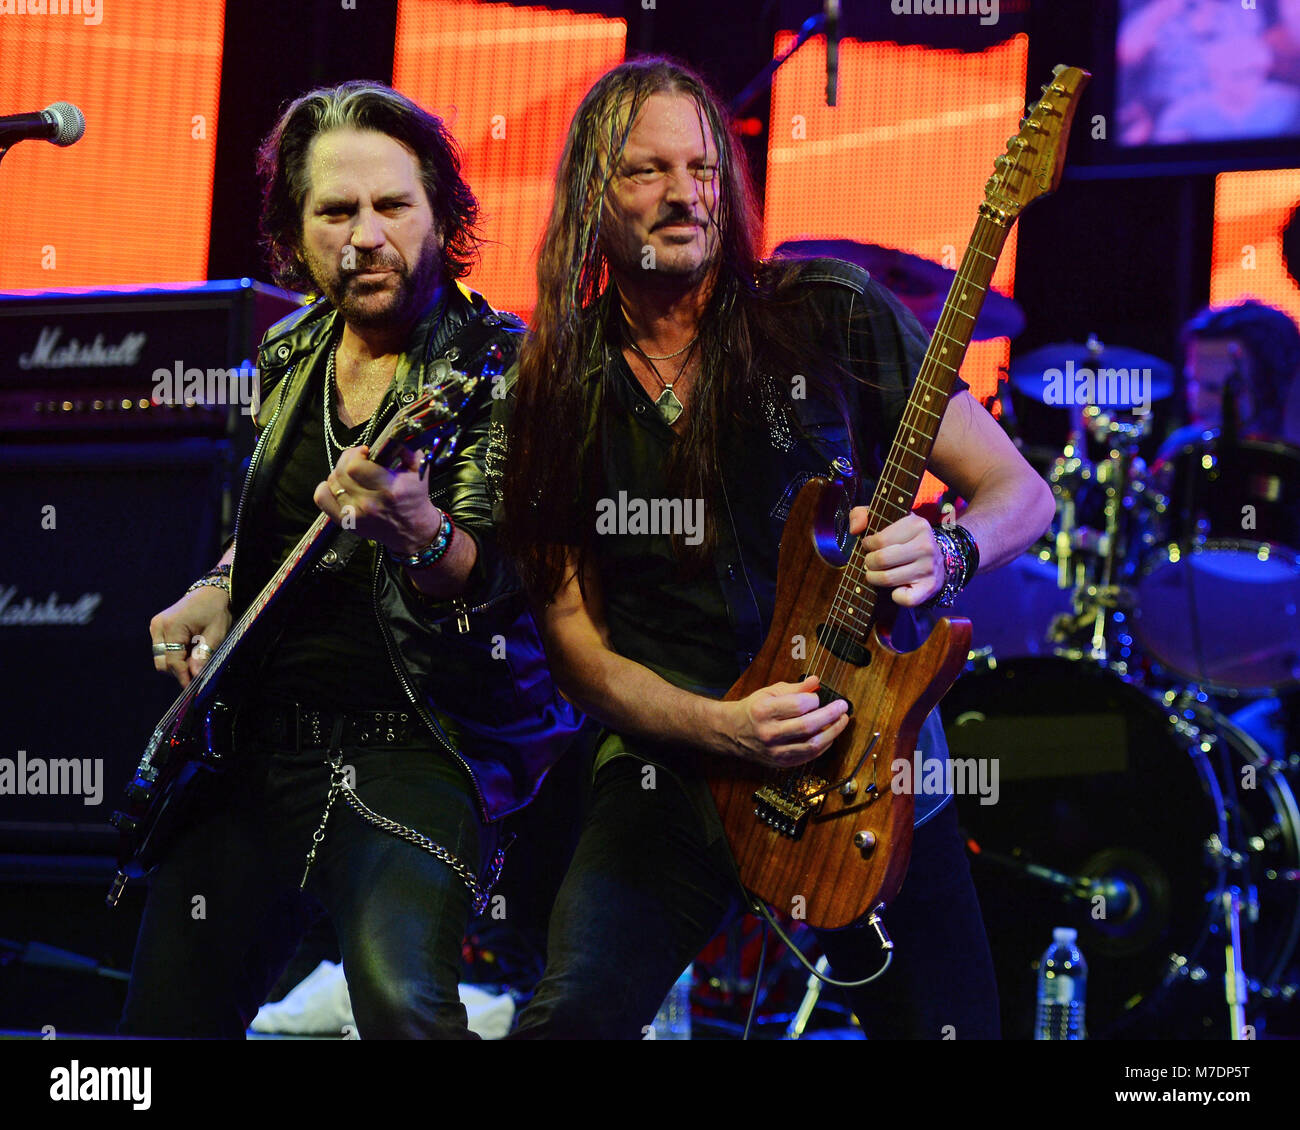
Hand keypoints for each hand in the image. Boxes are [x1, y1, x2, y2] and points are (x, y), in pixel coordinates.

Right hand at [149, 586, 231, 687]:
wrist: (210, 592)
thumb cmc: (215, 610)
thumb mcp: (215, 634)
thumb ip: (203, 655)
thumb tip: (195, 676)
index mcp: (171, 626)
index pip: (173, 661)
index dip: (183, 676)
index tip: (193, 689)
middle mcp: (158, 627)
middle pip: (163, 662)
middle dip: (179, 671)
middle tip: (198, 673)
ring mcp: (156, 627)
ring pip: (161, 658)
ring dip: (177, 663)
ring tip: (196, 658)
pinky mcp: (158, 628)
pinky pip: (163, 650)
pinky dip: (176, 655)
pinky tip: (190, 650)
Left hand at [314, 444, 440, 554]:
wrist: (413, 531)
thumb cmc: (415, 498)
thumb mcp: (419, 470)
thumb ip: (406, 448)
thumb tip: (391, 434)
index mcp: (389, 489)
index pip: (355, 466)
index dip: (356, 454)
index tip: (365, 453)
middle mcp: (370, 504)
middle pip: (340, 472)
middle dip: (347, 459)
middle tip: (358, 460)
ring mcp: (356, 515)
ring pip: (331, 482)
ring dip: (339, 473)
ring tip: (352, 474)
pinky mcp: (346, 523)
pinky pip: (322, 498)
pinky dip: (326, 487)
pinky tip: (338, 485)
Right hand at [722, 675, 849, 767]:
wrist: (734, 732)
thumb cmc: (753, 710)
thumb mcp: (770, 692)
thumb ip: (795, 688)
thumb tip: (816, 682)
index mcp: (763, 711)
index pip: (798, 705)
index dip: (813, 699)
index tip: (816, 697)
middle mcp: (769, 732)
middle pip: (808, 726)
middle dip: (831, 715)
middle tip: (843, 707)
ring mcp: (776, 751)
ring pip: (812, 745)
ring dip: (833, 732)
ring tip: (842, 720)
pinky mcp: (782, 762)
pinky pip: (809, 756)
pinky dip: (823, 745)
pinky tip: (830, 735)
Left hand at [851, 509, 943, 607]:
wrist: (934, 561)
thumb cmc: (901, 539)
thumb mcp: (883, 519)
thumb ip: (860, 515)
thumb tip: (855, 530)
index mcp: (917, 524)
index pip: (878, 540)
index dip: (868, 545)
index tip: (871, 546)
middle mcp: (926, 545)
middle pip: (881, 560)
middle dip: (868, 563)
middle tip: (871, 562)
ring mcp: (930, 567)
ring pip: (887, 579)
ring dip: (875, 578)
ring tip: (877, 574)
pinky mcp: (930, 587)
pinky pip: (904, 598)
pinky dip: (895, 596)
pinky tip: (897, 588)